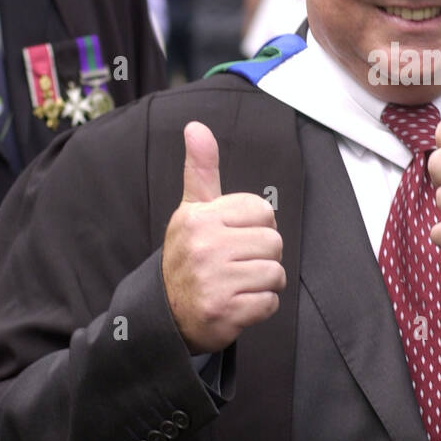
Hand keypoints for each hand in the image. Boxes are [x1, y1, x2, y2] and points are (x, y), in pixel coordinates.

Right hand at [162, 122, 285, 353]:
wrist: (165, 314)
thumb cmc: (189, 256)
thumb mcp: (192, 210)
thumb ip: (201, 169)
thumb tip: (196, 126)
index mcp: (199, 218)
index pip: (264, 212)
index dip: (257, 227)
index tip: (235, 238)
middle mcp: (203, 247)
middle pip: (274, 243)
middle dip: (263, 257)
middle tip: (237, 265)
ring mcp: (212, 281)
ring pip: (275, 273)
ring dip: (264, 283)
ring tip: (238, 284)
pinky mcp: (223, 312)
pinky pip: (270, 303)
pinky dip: (260, 307)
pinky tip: (238, 304)